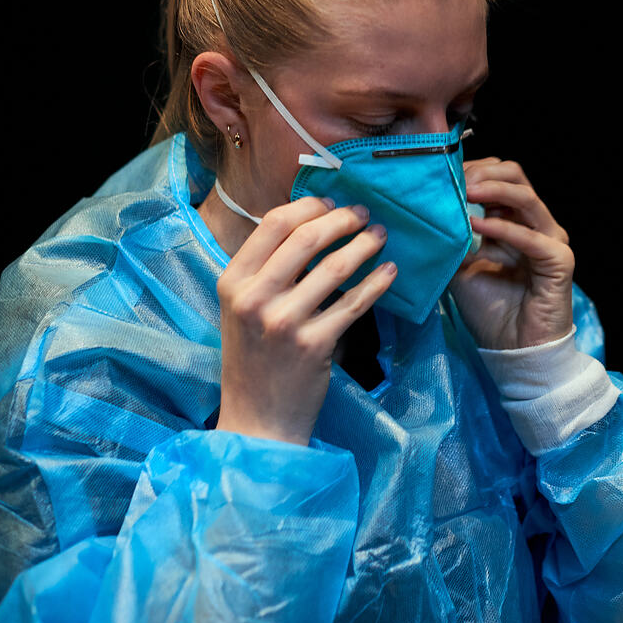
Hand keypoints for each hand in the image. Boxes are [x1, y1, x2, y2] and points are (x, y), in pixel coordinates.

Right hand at [215, 197, 396, 445]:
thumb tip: (310, 223)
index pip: (274, 224)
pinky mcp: (314, 345)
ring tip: (380, 236)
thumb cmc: (253, 358)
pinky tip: (390, 271)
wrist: (258, 419)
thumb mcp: (242, 308)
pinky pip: (355, 303)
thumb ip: (266, 269)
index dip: (309, 206)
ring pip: (335, 267)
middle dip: (342, 219)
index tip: (332, 203)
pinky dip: (377, 282)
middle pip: (306, 238)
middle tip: (363, 214)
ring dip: (364, 245)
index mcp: (233, 282)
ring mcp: (284, 322)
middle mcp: (254, 299)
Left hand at [449, 156, 574, 350]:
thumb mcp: (460, 266)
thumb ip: (453, 237)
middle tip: (455, 180)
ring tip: (464, 192)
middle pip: (516, 176)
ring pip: (526, 197)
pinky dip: (503, 228)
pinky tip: (477, 225)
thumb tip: (430, 210)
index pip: (500, 177)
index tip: (444, 174)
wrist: (512, 351)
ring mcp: (550, 239)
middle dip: (483, 172)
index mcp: (515, 220)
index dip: (474, 170)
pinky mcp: (559, 260)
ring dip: (492, 190)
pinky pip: (531, 237)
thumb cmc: (489, 309)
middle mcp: (535, 223)